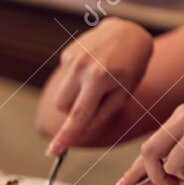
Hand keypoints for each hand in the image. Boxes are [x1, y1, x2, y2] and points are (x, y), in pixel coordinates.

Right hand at [38, 18, 154, 155]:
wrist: (127, 33)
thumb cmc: (130, 68)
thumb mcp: (123, 94)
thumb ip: (101, 114)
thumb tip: (79, 131)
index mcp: (99, 79)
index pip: (79, 115)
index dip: (66, 136)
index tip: (53, 151)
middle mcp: (82, 67)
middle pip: (63, 107)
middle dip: (75, 111)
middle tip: (96, 100)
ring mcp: (72, 58)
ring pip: (61, 95)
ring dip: (74, 98)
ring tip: (95, 83)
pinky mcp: (67, 53)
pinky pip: (65, 79)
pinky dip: (76, 80)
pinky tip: (92, 67)